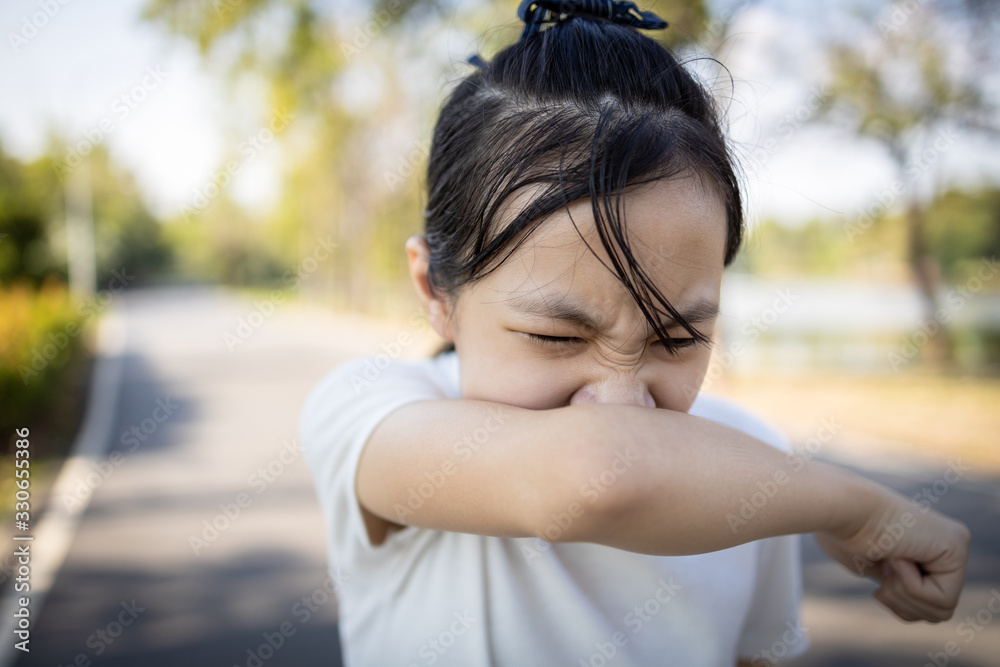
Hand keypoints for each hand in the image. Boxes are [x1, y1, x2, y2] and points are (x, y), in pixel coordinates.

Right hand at [815, 486, 970, 622]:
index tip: (879, 568)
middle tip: (884, 567)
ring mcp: (955, 543)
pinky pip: (943, 599)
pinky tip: (898, 557)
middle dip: (903, 601)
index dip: (896, 600)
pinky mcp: (956, 545)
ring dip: (904, 594)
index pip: (925, 605)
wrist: (841, 508)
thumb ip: (897, 582)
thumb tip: (908, 599)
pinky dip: (912, 587)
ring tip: (889, 561)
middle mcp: (947, 544)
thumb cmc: (843, 533)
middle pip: (938, 613)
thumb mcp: (872, 568)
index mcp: (928, 550)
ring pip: (942, 611)